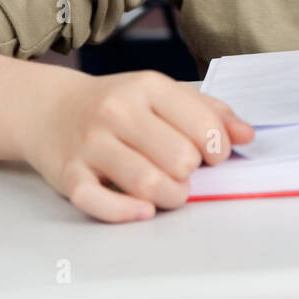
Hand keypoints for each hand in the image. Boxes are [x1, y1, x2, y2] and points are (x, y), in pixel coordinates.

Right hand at [21, 69, 253, 222]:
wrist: (51, 110)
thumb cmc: (117, 105)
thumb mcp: (163, 94)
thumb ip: (209, 111)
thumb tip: (247, 135)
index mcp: (147, 86)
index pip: (202, 124)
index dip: (219, 148)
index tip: (214, 155)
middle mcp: (118, 111)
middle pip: (179, 158)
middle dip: (191, 174)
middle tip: (185, 173)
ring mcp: (91, 144)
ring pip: (147, 183)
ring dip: (171, 197)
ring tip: (172, 193)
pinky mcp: (69, 176)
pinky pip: (100, 202)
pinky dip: (126, 212)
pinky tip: (142, 210)